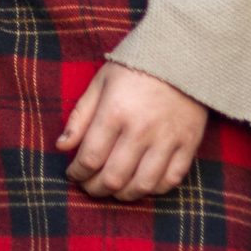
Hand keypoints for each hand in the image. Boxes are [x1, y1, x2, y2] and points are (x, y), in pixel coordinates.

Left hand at [57, 63, 206, 200]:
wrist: (183, 55)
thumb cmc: (135, 68)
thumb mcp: (100, 83)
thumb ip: (80, 117)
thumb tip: (62, 147)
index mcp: (115, 111)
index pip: (90, 158)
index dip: (77, 173)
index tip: (73, 174)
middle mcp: (141, 129)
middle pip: (114, 177)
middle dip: (95, 188)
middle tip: (89, 186)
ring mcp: (167, 139)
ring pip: (142, 185)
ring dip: (123, 195)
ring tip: (113, 190)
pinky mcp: (189, 144)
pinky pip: (170, 180)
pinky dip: (153, 189)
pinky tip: (141, 184)